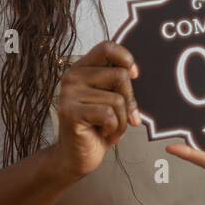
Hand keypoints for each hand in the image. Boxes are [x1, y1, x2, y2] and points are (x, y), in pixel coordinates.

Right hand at [47, 41, 141, 180]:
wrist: (77, 157)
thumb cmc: (98, 127)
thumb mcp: (111, 99)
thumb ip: (118, 83)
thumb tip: (135, 71)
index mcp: (82, 69)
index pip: (107, 47)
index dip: (126, 59)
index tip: (135, 74)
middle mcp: (72, 77)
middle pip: (120, 76)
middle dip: (130, 101)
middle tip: (123, 117)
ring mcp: (69, 94)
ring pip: (118, 100)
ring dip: (121, 120)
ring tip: (109, 128)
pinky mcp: (71, 112)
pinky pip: (109, 115)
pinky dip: (114, 128)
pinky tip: (103, 133)